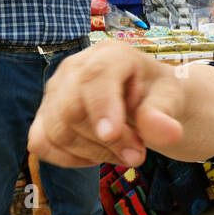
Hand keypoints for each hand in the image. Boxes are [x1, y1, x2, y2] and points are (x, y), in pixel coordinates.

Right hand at [29, 40, 186, 168]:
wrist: (147, 103)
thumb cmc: (157, 96)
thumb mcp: (171, 99)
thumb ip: (163, 114)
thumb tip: (169, 133)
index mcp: (110, 55)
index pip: (96, 76)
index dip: (101, 106)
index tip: (111, 135)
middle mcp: (74, 68)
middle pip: (72, 111)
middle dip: (107, 142)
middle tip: (138, 155)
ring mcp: (55, 92)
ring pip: (57, 132)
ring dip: (95, 153)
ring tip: (125, 153)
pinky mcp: (45, 116)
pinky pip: (42, 144)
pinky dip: (69, 159)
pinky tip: (96, 154)